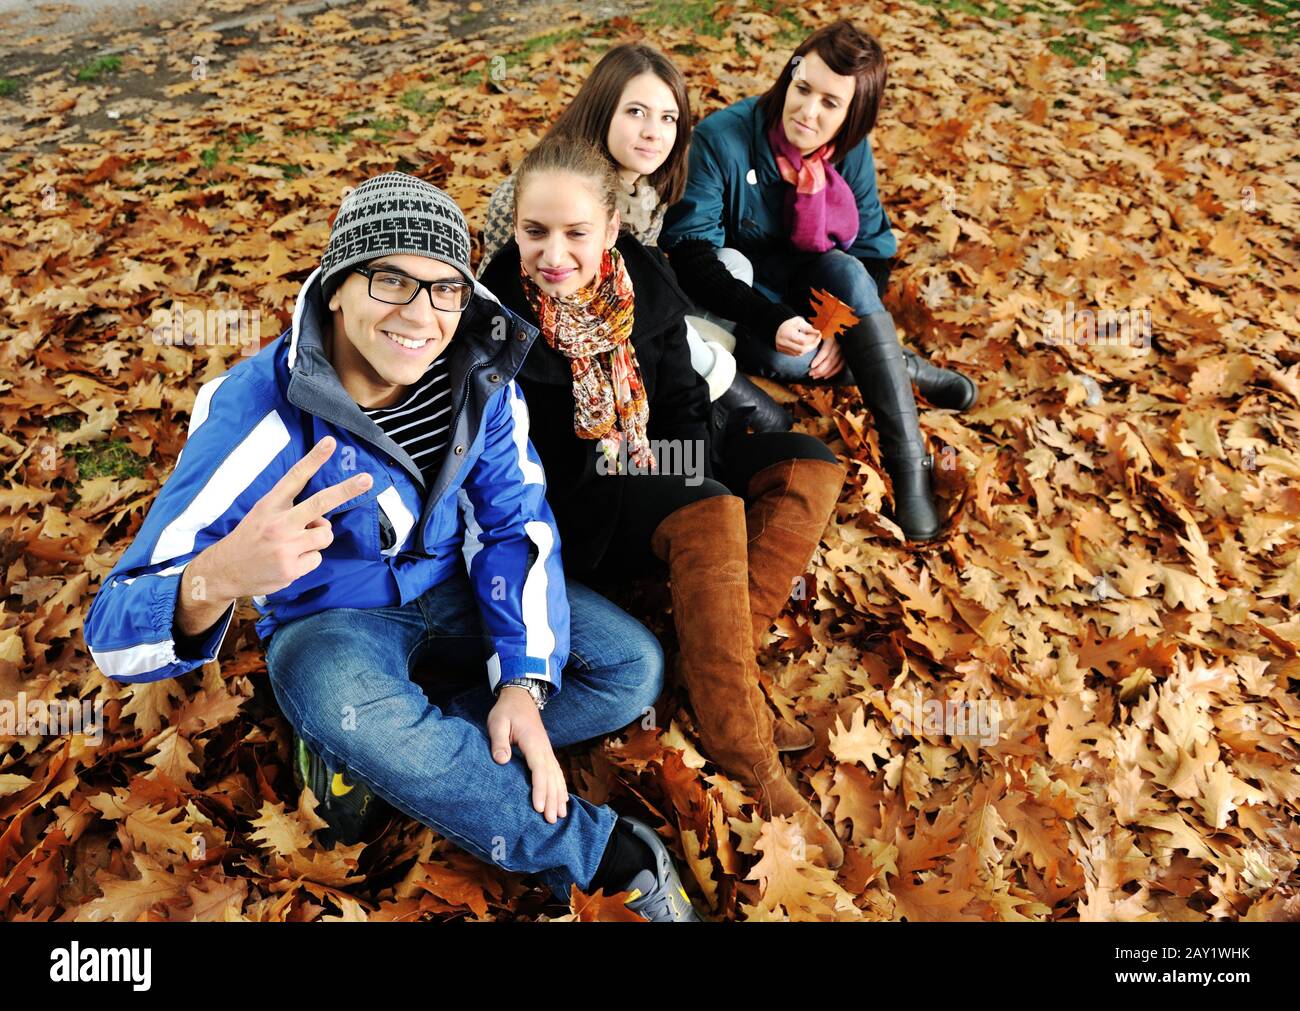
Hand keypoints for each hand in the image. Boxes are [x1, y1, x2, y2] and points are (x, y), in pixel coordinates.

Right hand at [202, 435, 371, 600]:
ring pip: (326, 534)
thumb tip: (321, 518)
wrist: (225, 571)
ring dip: (318, 539)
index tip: (330, 442)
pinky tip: (290, 562)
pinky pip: (318, 558)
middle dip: (347, 489)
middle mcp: (279, 523)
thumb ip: (291, 510)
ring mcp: (286, 546)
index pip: (295, 477)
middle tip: (367, 479)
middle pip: (320, 502)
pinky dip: (308, 560)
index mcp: (270, 505)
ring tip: (296, 545)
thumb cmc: (250, 539)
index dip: (314, 458)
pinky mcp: (291, 568)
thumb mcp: (262, 514)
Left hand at [487, 687, 568, 822]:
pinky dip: (560, 787)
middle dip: (552, 799)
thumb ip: (499, 741)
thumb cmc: (506, 711)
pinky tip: (562, 799)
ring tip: (560, 815)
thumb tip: (501, 760)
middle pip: (551, 777)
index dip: (539, 789)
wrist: (520, 697)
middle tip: (550, 820)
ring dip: (559, 796)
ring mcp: (547, 750)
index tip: (538, 808)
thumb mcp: (498, 722)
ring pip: (556, 776)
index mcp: (533, 742)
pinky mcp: (546, 752)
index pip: (539, 770)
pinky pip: (556, 772)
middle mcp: (544, 748)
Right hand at [775, 316, 820, 356]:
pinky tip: (807, 345)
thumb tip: (817, 333)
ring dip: (809, 348)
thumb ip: (808, 327)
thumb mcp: (798, 321)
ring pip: (800, 353)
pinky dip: (803, 351)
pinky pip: (796, 354)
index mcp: (787, 334)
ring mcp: (783, 349)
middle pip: (802, 349)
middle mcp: (784, 343)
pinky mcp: (784, 352)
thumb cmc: (788, 324)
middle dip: (813, 345)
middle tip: (818, 339)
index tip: (819, 333)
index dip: (813, 338)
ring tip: (814, 342)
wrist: (774, 328)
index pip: (803, 340)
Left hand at [808, 335, 845, 379]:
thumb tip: (803, 354)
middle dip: (819, 369)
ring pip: (834, 365)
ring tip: (815, 376)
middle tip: (810, 374)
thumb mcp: (818, 342)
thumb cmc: (821, 343)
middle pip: (829, 360)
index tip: (811, 366)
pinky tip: (824, 377)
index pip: (825, 351)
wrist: (834, 343)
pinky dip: (831, 373)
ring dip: (824, 372)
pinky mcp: (845, 359)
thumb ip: (814, 347)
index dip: (818, 359)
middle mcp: (838, 346)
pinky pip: (839, 368)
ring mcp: (843, 353)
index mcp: (831, 340)